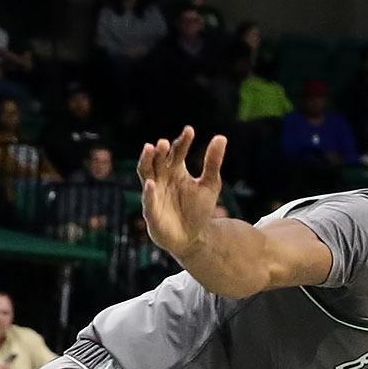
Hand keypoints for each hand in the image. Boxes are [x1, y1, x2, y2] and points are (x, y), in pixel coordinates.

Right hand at [138, 127, 226, 259]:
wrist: (194, 237)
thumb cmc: (199, 209)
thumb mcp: (210, 184)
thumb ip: (212, 162)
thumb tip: (221, 137)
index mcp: (175, 170)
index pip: (177, 151)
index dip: (182, 141)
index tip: (190, 131)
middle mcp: (162, 178)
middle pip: (158, 159)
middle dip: (160, 150)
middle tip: (165, 142)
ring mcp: (154, 193)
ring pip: (146, 173)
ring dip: (146, 161)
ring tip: (150, 148)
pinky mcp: (152, 211)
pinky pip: (148, 200)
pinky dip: (148, 192)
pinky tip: (150, 184)